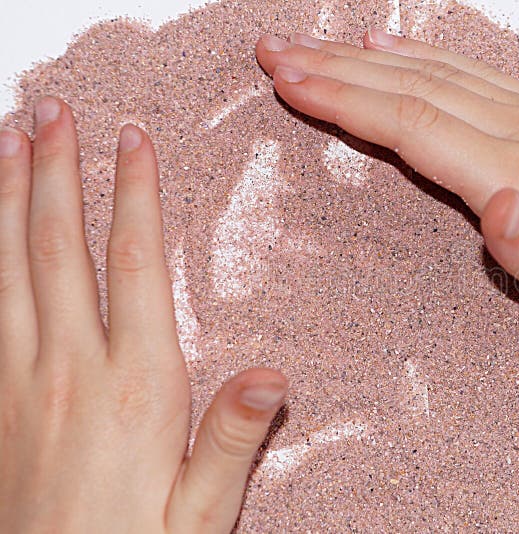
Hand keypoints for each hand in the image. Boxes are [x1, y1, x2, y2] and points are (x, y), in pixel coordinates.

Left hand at [0, 98, 286, 532]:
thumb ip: (231, 440)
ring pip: (6, 268)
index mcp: (136, 389)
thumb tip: (271, 375)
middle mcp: (70, 372)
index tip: (132, 139)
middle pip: (59, 249)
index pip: (134, 268)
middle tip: (56, 110)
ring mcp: (18, 383)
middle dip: (58, 172)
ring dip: (8, 197)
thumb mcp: (201, 514)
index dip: (134, 197)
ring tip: (7, 138)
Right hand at [256, 30, 518, 361]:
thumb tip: (492, 210)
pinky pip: (475, 79)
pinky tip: (402, 52)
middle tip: (274, 51)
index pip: (415, 127)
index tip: (286, 81)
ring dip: (369, 59)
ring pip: (439, 76)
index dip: (345, 102)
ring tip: (316, 46)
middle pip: (413, 88)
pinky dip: (427, 60)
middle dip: (335, 70)